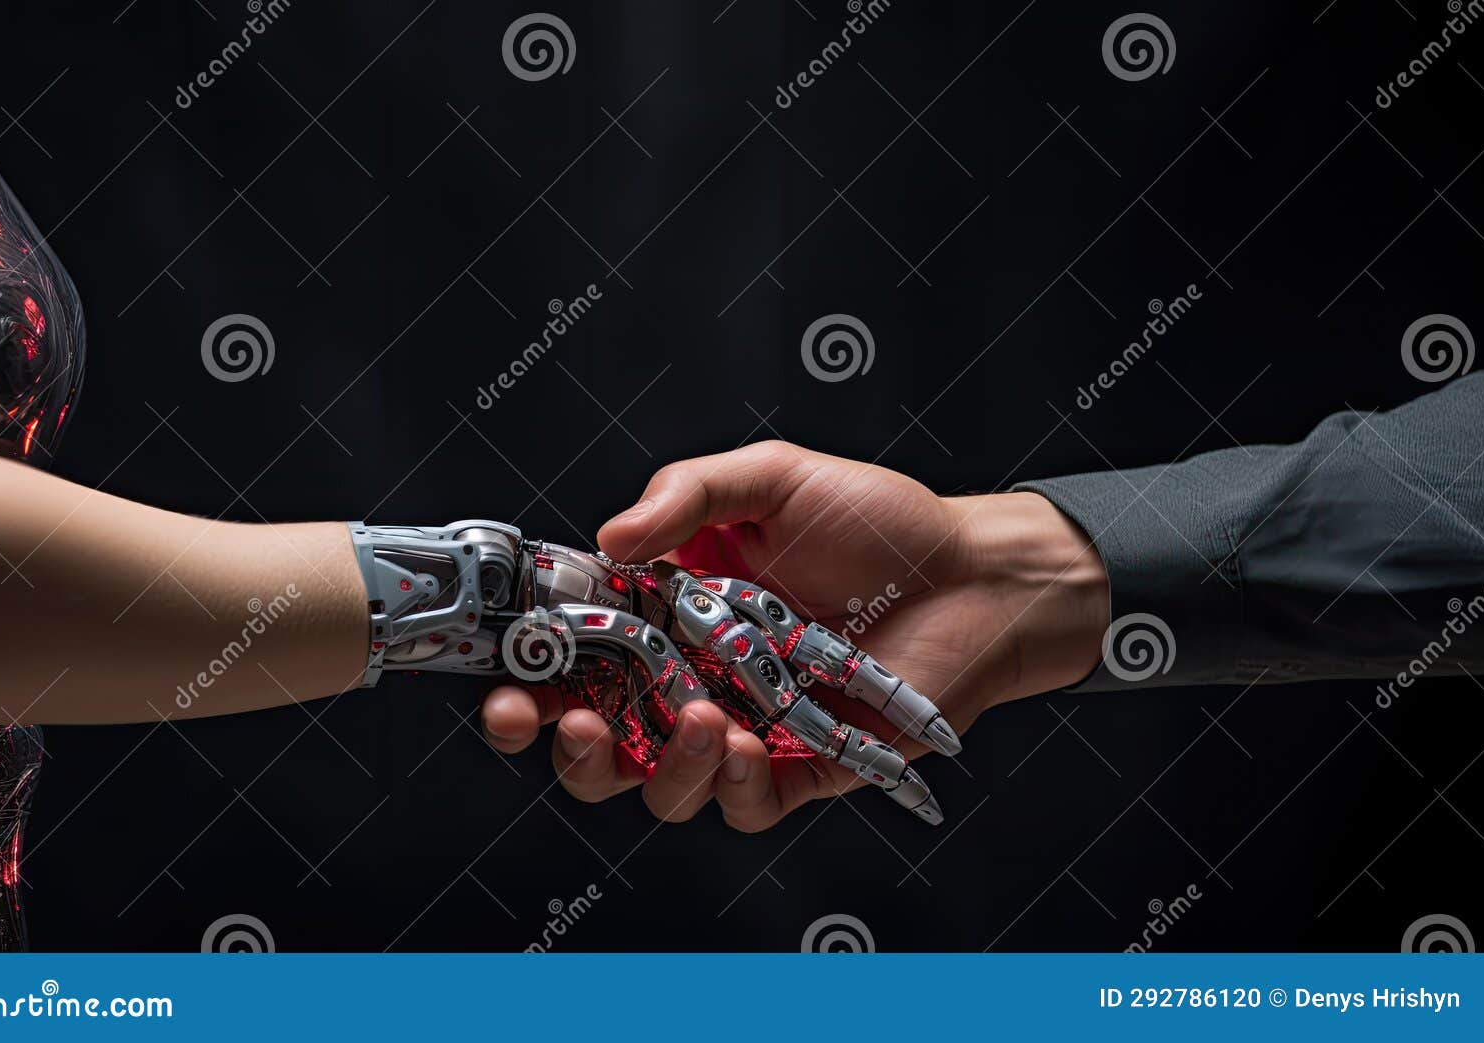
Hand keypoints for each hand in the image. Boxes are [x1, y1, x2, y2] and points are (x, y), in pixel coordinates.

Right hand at [480, 441, 1108, 829]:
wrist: (975, 572)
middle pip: (597, 744)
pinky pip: (742, 805)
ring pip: (659, 787)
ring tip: (695, 717)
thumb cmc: (877, 520)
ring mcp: (744, 730)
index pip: (575, 657)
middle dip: (564, 746)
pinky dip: (727, 784)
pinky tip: (740, 743)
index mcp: (668, 613)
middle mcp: (693, 678)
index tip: (507, 683)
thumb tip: (607, 538)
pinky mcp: (801, 769)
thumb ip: (686, 495)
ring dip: (656, 765)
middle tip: (568, 721)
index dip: (528, 679)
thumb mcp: (772, 478)